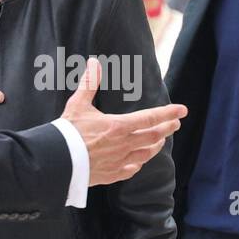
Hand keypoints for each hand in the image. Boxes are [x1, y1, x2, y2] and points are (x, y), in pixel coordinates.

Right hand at [61, 58, 184, 185]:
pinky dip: (138, 163)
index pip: (150, 118)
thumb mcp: (78, 104)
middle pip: (153, 137)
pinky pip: (131, 169)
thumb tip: (95, 63)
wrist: (56, 161)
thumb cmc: (67, 132)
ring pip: (145, 154)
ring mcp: (119, 161)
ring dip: (155, 146)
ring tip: (160, 141)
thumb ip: (90, 84)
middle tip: (175, 124)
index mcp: (118, 126)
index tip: (182, 110)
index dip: (168, 113)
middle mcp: (123, 145)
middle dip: (167, 129)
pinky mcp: (111, 175)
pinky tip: (139, 161)